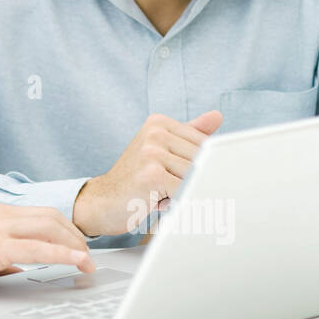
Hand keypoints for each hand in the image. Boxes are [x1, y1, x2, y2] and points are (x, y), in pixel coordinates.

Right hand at [0, 203, 95, 290]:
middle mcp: (1, 215)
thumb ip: (1, 256)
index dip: (66, 229)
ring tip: (88, 263)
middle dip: (76, 237)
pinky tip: (75, 262)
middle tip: (89, 257)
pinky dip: (61, 254)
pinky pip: (37, 248)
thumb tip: (20, 269)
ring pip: (49, 228)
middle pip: (52, 217)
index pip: (42, 214)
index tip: (78, 246)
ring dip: (75, 245)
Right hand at [72, 110, 221, 237]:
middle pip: (202, 160)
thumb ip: (189, 134)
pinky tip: (156, 201)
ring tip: (159, 193)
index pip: (204, 144)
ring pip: (196, 175)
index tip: (175, 176)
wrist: (101, 202)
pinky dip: (178, 202)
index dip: (196, 166)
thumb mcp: (160, 151)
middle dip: (190, 179)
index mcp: (158, 122)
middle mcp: (155, 132)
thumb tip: (217, 116)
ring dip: (183, 192)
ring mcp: (152, 152)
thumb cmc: (135, 179)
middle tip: (163, 187)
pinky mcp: (152, 175)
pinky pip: (186, 191)